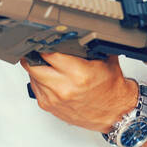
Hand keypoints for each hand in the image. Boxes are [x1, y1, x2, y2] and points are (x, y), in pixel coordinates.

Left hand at [23, 52, 138, 132]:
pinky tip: (48, 77)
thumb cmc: (111, 89)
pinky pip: (35, 88)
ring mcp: (54, 99)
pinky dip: (39, 81)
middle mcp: (64, 88)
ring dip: (36, 68)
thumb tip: (74, 34)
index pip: (48, 53)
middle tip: (39, 50)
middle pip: (33, 66)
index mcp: (79, 74)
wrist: (114, 112)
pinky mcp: (49, 106)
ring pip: (32, 76)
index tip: (46, 41)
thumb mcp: (105, 60)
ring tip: (46, 64)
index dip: (45, 45)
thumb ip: (88, 46)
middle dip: (35, 56)